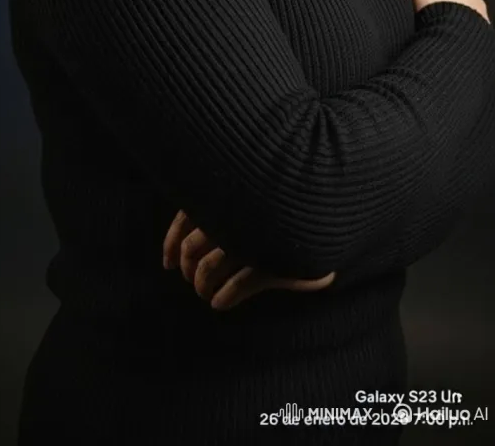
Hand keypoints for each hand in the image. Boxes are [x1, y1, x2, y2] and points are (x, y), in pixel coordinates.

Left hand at [162, 209, 335, 309]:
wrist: (327, 214)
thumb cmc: (282, 206)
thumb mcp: (247, 201)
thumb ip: (221, 208)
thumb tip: (180, 249)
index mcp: (227, 192)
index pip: (185, 218)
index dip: (171, 244)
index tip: (167, 265)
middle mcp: (235, 211)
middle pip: (193, 247)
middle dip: (188, 269)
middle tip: (193, 281)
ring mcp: (252, 236)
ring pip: (210, 267)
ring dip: (203, 286)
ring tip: (206, 295)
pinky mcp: (272, 259)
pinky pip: (238, 283)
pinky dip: (225, 297)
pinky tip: (220, 304)